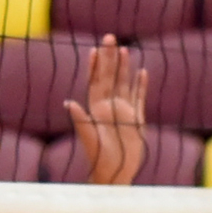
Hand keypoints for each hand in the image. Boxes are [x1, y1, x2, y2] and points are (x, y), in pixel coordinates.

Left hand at [66, 36, 147, 186]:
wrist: (115, 175)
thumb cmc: (99, 160)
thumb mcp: (88, 140)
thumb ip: (81, 121)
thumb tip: (68, 103)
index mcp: (96, 109)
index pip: (96, 82)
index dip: (95, 66)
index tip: (94, 50)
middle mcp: (109, 107)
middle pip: (110, 77)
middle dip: (110, 58)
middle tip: (110, 37)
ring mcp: (124, 112)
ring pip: (124, 83)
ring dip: (125, 67)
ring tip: (125, 50)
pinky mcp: (136, 119)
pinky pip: (140, 97)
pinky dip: (141, 84)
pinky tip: (143, 72)